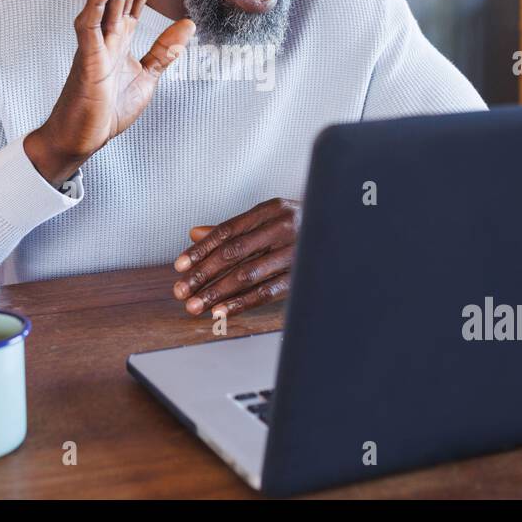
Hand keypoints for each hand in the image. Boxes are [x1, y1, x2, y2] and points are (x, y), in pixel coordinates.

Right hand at [25, 0, 194, 184]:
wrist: (80, 138)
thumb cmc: (106, 109)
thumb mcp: (147, 78)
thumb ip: (164, 51)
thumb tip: (188, 23)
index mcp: (122, 33)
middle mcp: (107, 29)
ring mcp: (95, 40)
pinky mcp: (86, 57)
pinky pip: (89, 24)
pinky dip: (96, 1)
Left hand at [172, 198, 301, 317]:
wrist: (343, 227)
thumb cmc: (300, 225)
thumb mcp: (268, 218)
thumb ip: (233, 228)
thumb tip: (194, 233)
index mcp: (271, 209)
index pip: (227, 231)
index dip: (201, 249)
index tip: (179, 266)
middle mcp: (283, 226)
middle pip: (234, 253)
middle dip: (203, 274)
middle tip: (181, 290)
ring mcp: (295, 251)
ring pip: (248, 274)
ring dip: (217, 292)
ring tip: (196, 305)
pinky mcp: (302, 274)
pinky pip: (267, 292)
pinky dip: (241, 303)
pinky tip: (222, 312)